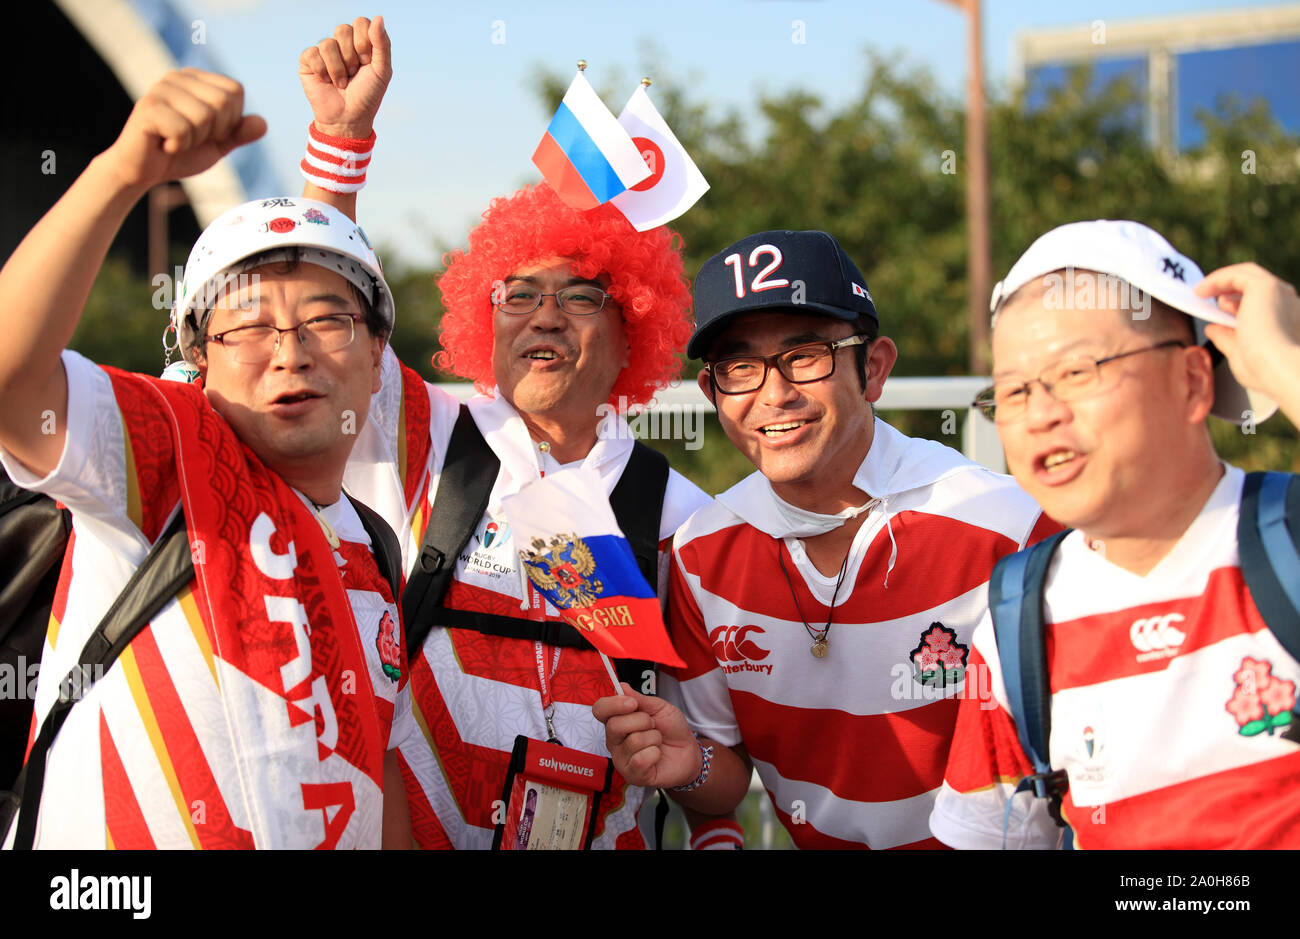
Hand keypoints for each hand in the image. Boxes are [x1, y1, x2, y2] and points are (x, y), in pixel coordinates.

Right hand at [101, 69, 265, 190]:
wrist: (143, 172)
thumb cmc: (181, 154)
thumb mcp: (217, 144)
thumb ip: (239, 133)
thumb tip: (263, 124)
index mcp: (196, 79)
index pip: (235, 91)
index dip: (230, 121)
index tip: (208, 132)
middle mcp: (178, 76)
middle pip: (222, 102)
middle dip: (214, 131)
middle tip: (190, 138)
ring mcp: (160, 89)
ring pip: (204, 116)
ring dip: (194, 140)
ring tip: (175, 141)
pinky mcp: (147, 107)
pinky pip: (182, 130)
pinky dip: (178, 146)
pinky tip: (163, 144)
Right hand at [299, 15, 391, 138]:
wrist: (349, 119)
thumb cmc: (367, 95)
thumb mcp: (382, 70)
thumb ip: (382, 44)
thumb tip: (379, 17)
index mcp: (361, 42)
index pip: (360, 22)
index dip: (364, 42)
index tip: (367, 62)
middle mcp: (342, 44)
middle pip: (342, 30)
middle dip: (351, 56)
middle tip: (354, 73)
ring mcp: (324, 52)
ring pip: (327, 44)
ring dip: (338, 69)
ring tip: (341, 82)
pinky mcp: (308, 61)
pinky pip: (312, 54)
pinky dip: (323, 71)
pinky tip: (327, 82)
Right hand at [592, 684, 703, 789]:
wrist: (688, 751)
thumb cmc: (671, 729)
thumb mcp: (659, 708)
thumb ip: (640, 698)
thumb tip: (620, 686)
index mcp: (617, 720)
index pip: (600, 709)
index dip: (614, 705)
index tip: (633, 704)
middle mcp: (614, 740)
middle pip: (615, 725)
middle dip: (642, 721)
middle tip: (653, 725)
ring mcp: (621, 759)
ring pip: (633, 741)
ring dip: (653, 738)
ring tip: (657, 741)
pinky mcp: (632, 775)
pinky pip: (641, 759)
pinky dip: (655, 753)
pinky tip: (657, 755)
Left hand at [1196, 262, 1299, 399]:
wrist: (1279, 368)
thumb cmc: (1265, 369)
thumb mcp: (1240, 353)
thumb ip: (1226, 338)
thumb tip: (1211, 327)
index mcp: (1287, 319)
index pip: (1261, 304)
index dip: (1236, 305)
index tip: (1217, 313)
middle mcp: (1287, 303)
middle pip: (1254, 287)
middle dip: (1228, 290)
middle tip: (1204, 298)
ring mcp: (1278, 292)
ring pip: (1247, 275)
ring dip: (1220, 281)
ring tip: (1199, 292)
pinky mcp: (1265, 285)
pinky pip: (1236, 274)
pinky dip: (1216, 279)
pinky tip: (1200, 292)